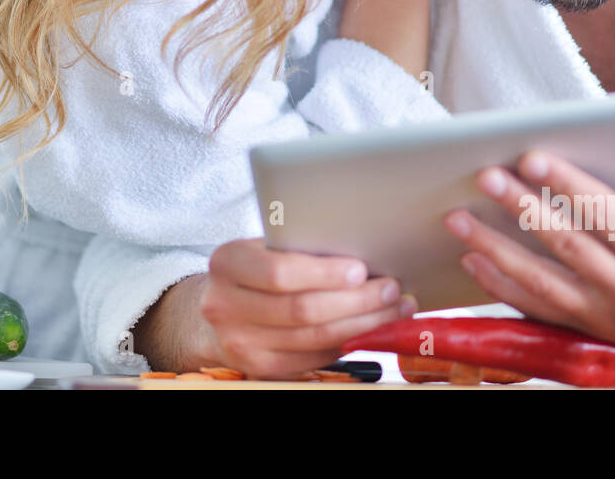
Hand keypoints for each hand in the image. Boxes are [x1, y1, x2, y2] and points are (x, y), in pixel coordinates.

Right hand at [197, 238, 415, 378]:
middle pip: (302, 310)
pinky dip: (347, 342)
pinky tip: (369, 328)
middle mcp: (225, 306)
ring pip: (314, 337)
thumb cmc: (255, 270)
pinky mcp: (259, 367)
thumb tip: (363, 248)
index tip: (361, 270)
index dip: (324, 274)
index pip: (280, 273)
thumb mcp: (263, 247)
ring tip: (393, 309)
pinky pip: (314, 357)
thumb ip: (297, 247)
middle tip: (391, 289)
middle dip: (356, 301)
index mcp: (227, 263)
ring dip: (362, 324)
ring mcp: (240, 342)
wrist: (221, 308)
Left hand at [441, 121, 614, 385]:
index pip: (608, 216)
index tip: (533, 157)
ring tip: (459, 218)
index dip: (569, 185)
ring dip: (495, 248)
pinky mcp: (588, 331)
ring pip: (540, 280)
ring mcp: (606, 316)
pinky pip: (536, 309)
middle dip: (521, 208)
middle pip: (566, 244)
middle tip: (486, 176)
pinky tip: (472, 260)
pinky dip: (500, 287)